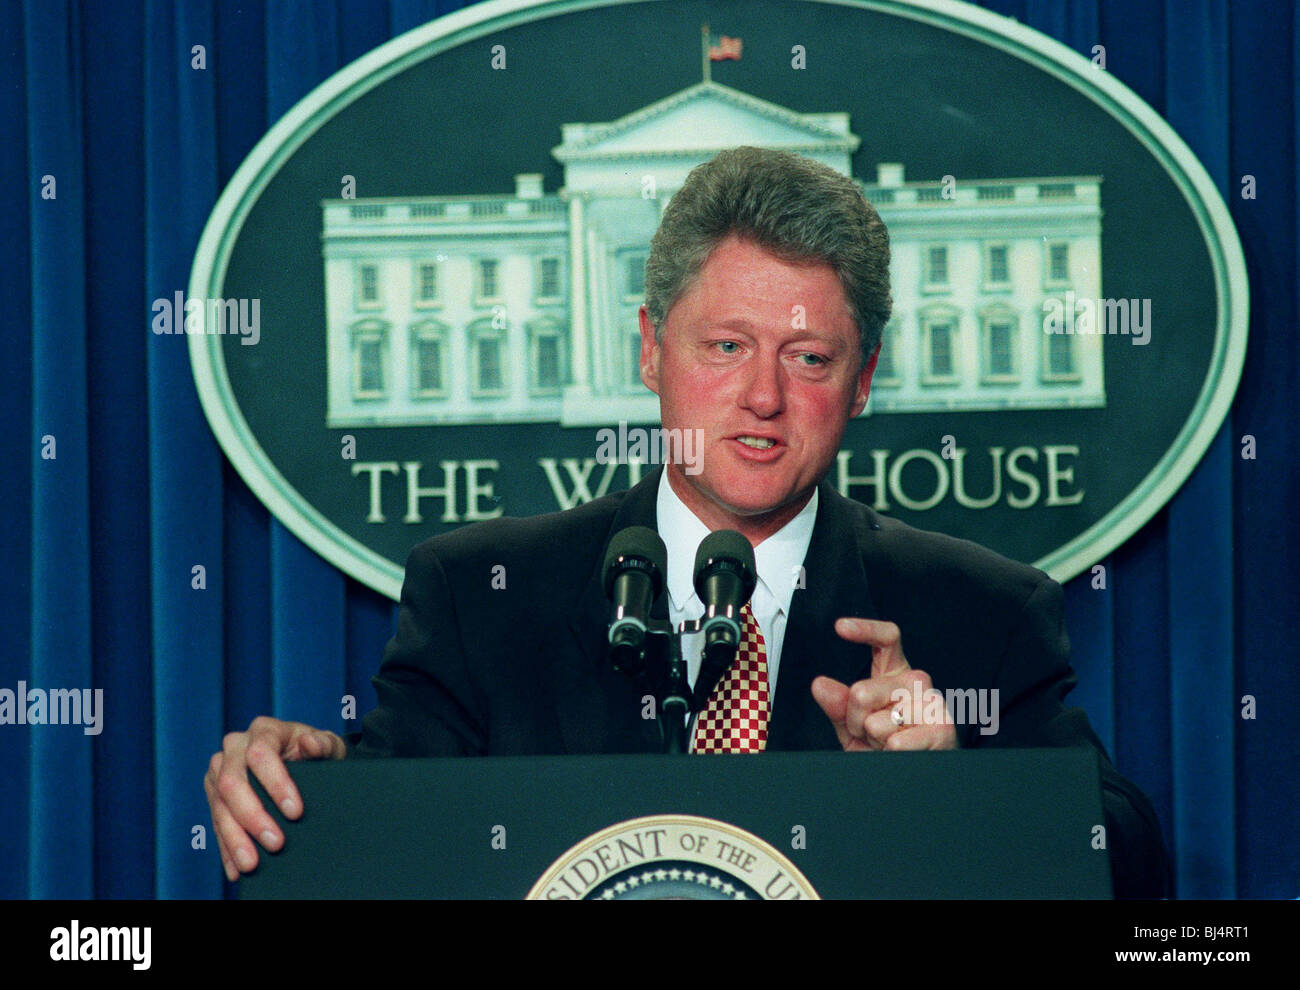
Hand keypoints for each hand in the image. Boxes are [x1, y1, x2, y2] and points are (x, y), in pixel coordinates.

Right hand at [204, 716, 345, 881]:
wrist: (303, 759)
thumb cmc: (317, 751)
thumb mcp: (328, 745)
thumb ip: (323, 744)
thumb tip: (309, 744)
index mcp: (264, 730)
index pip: (261, 754)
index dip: (276, 784)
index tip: (295, 812)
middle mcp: (235, 747)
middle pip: (233, 782)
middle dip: (253, 817)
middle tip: (275, 843)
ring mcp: (220, 770)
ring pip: (220, 806)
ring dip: (234, 838)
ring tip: (250, 863)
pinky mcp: (214, 792)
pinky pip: (215, 822)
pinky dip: (226, 846)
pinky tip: (235, 867)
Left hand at [810, 618, 956, 751]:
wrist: (915, 770)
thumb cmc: (886, 744)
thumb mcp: (854, 725)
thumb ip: (838, 705)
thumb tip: (820, 685)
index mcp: (894, 672)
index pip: (886, 639)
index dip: (864, 629)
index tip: (840, 627)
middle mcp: (914, 681)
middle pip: (862, 691)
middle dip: (856, 720)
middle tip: (870, 732)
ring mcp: (931, 702)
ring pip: (877, 722)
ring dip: (875, 739)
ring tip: (889, 742)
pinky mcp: (942, 727)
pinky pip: (896, 742)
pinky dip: (890, 752)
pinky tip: (902, 752)